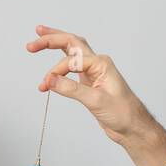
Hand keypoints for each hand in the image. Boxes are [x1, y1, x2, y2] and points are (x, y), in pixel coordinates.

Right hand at [25, 24, 159, 145]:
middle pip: (71, 43)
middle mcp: (97, 63)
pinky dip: (59, 65)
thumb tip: (50, 80)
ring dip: (55, 44)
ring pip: (71, 52)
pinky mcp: (89, 82)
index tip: (46, 84)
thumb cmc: (123, 113)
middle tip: (32, 44)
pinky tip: (52, 64)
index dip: (56, 71)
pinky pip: (72, 67)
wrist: (132, 127)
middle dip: (51, 40)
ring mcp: (93, 72)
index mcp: (101, 63)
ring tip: (39, 38)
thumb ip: (71, 89)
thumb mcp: (96, 101)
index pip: (71, 60)